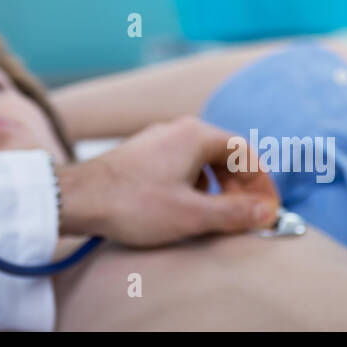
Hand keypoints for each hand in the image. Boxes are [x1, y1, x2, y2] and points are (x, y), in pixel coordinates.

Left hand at [55, 117, 280, 246]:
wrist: (78, 198)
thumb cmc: (133, 204)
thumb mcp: (192, 214)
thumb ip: (235, 213)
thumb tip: (268, 212)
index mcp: (195, 135)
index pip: (244, 152)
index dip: (261, 183)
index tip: (267, 209)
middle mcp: (177, 130)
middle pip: (224, 154)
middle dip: (240, 187)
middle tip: (246, 216)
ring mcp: (157, 141)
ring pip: (202, 161)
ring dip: (218, 187)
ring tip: (218, 215)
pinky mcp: (142, 155)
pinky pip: (182, 165)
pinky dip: (195, 185)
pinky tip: (186, 208)